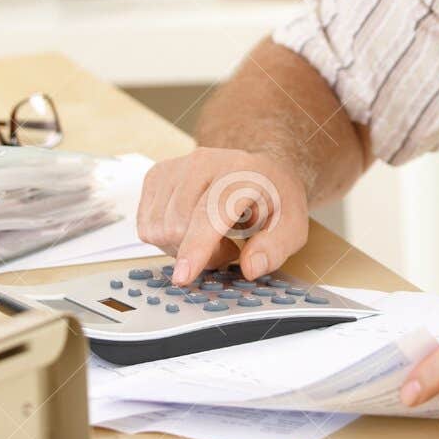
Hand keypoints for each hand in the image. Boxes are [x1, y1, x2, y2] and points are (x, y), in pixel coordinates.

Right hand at [137, 147, 308, 285]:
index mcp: (241, 172)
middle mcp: (203, 162)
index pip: (209, 213)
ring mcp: (176, 166)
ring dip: (181, 246)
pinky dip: (166, 237)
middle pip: (178, 226)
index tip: (183, 277)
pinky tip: (190, 227)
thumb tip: (250, 268)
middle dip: (199, 253)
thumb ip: (276, 248)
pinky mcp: (156, 175)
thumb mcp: (292, 225)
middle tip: (227, 248)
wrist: (258, 168)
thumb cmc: (273, 198)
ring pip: (157, 228)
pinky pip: (146, 224)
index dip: (195, 247)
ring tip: (209, 236)